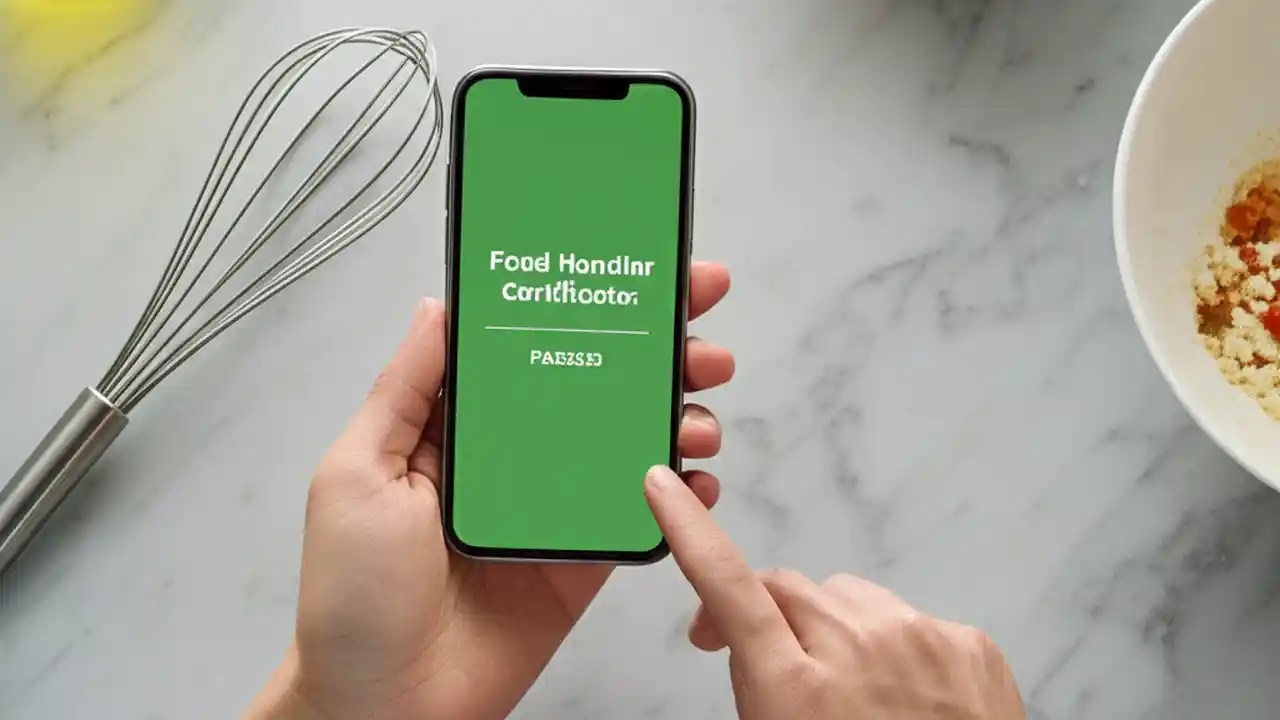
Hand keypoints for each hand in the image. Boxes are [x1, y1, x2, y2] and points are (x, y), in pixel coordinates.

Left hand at [245, 262, 733, 719]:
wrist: (386, 707)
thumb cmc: (351, 599)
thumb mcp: (357, 475)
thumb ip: (405, 391)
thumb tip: (439, 308)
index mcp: (454, 425)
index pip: (528, 344)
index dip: (582, 304)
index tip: (636, 271)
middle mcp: (510, 455)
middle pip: (593, 383)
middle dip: (655, 352)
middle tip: (698, 336)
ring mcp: (550, 504)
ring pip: (627, 440)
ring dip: (676, 415)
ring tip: (697, 413)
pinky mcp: (581, 555)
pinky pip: (638, 512)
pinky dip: (679, 492)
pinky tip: (695, 477)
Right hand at [643, 465, 1025, 719]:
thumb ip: (757, 683)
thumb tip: (750, 642)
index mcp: (797, 689)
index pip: (727, 583)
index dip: (688, 529)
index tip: (662, 489)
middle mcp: (858, 647)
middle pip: (789, 589)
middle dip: (774, 619)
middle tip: (775, 668)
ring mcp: (921, 637)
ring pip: (850, 599)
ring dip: (839, 632)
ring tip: (857, 695)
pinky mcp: (969, 641)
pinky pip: (910, 620)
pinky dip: (899, 650)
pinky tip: (908, 698)